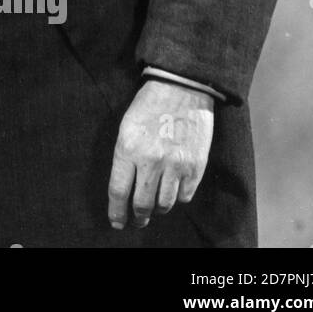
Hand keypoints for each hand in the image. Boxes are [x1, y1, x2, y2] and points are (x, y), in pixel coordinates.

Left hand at [107, 79, 213, 229]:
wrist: (182, 89)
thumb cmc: (148, 106)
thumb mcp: (126, 128)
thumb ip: (125, 158)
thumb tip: (125, 187)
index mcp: (128, 149)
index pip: (119, 191)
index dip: (117, 212)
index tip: (117, 222)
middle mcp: (151, 161)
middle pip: (142, 204)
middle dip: (138, 216)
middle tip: (136, 220)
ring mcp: (176, 166)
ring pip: (164, 204)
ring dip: (157, 209)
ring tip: (154, 207)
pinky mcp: (195, 167)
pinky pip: (185, 196)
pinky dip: (177, 198)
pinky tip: (172, 191)